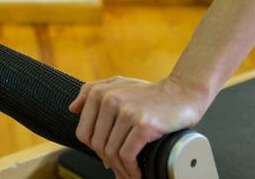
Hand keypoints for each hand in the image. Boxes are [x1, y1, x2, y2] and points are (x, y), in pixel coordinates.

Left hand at [69, 75, 203, 178]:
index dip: (95, 149)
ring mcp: (127, 112)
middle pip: (97, 145)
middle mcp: (110, 100)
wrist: (182, 93)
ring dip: (121, 170)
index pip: (84, 133)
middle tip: (120, 170)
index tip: (107, 157)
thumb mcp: (119, 84)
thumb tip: (72, 109)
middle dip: (108, 162)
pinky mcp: (143, 124)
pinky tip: (138, 173)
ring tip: (130, 174)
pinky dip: (131, 170)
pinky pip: (127, 155)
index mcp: (100, 93)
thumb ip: (92, 91)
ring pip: (112, 153)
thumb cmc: (150, 93)